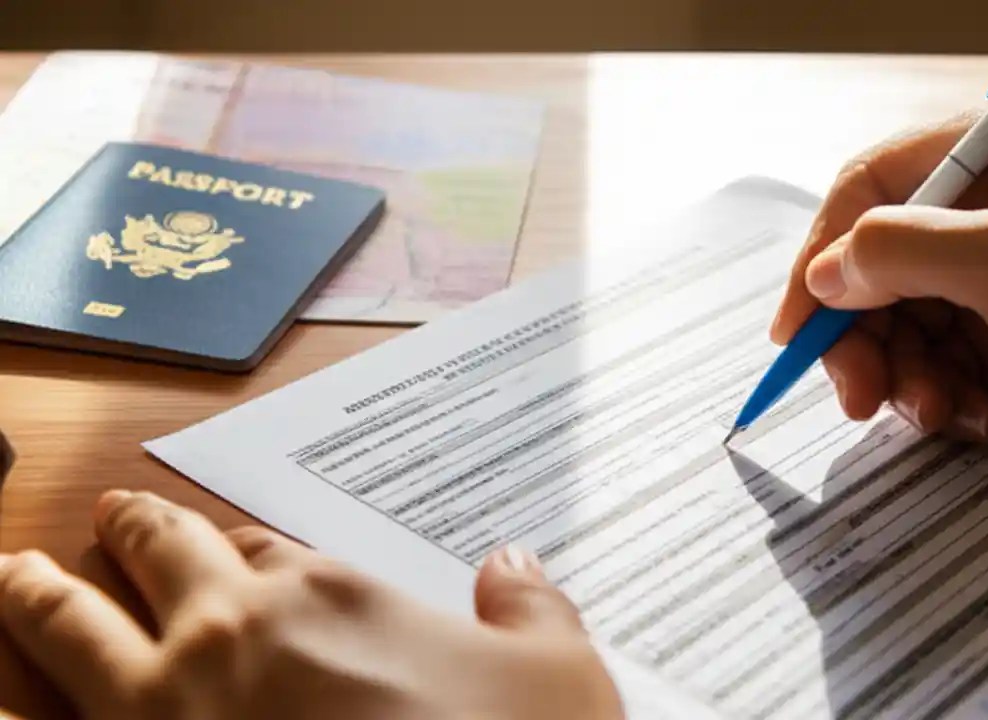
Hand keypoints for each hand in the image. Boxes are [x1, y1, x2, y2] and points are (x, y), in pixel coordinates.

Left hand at [0, 491, 620, 719]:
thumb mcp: (558, 672)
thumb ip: (532, 608)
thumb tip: (515, 567)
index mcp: (329, 598)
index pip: (264, 549)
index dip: (243, 547)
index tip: (230, 545)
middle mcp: (235, 635)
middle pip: (164, 559)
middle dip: (134, 532)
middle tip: (112, 515)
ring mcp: (169, 711)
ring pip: (76, 629)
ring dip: (40, 598)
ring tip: (17, 577)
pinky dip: (14, 717)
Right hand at [773, 104, 987, 453]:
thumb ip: (900, 255)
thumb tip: (821, 277)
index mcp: (986, 153)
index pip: (868, 190)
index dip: (822, 256)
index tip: (799, 325)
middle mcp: (978, 209)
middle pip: (872, 270)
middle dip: (863, 339)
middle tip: (858, 395)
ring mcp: (985, 275)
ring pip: (896, 327)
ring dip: (904, 378)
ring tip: (938, 413)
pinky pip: (933, 365)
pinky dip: (942, 397)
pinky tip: (980, 418)